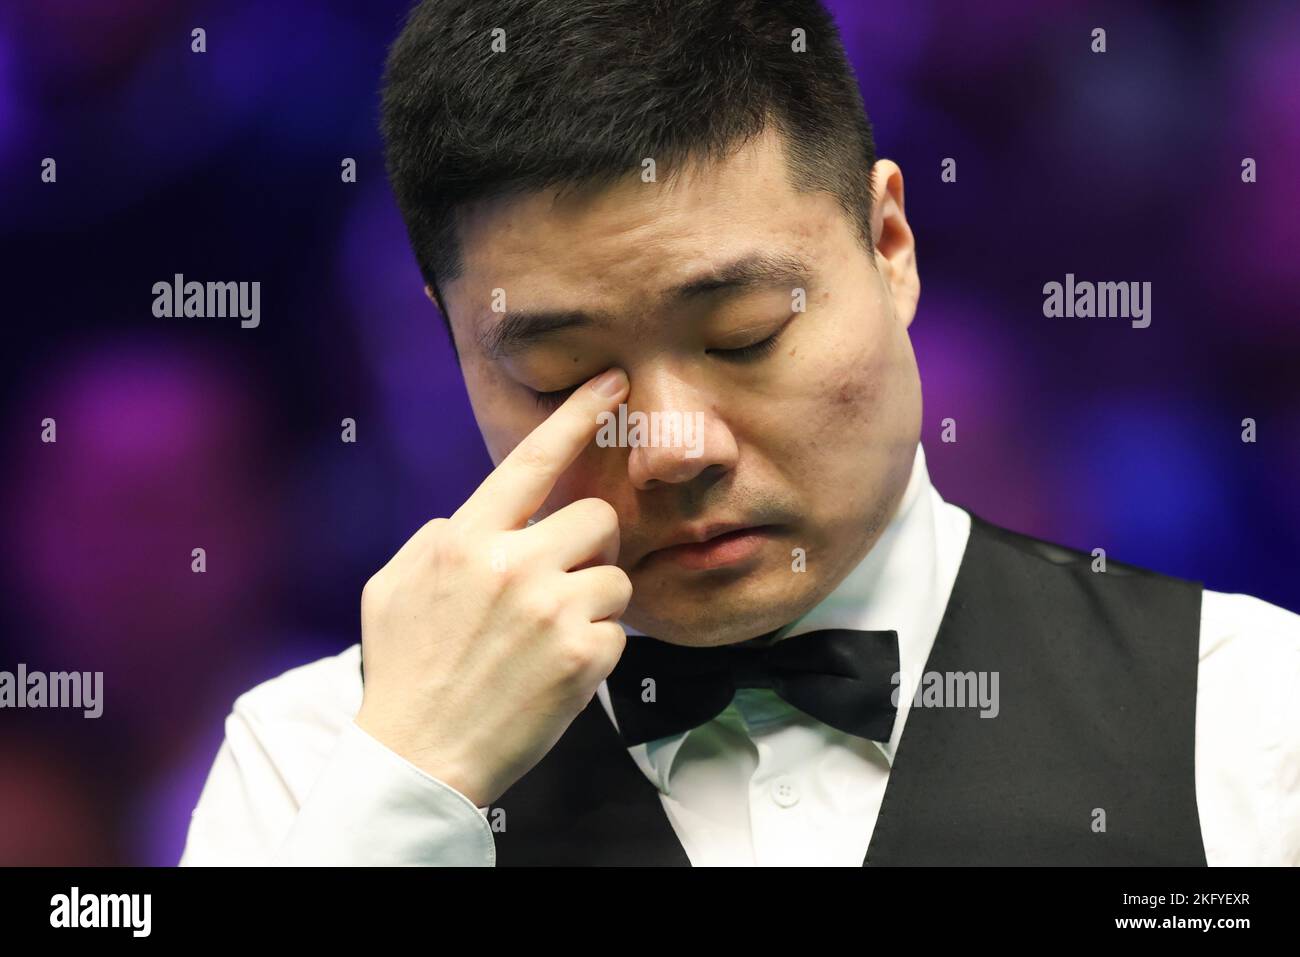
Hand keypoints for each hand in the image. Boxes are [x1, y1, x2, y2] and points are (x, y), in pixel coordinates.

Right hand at [355, 368, 632, 806]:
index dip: (577, 416)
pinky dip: (595, 649)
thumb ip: (441, 538)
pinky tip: (555, 670)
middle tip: (561, 580)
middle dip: (589, 546)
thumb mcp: (394, 586)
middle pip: (597, 518)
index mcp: (466, 539)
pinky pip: (618, 630)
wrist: (418, 756)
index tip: (613, 383)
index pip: (531, 462)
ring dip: (593, 602)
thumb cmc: (404, 670)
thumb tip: (476, 519)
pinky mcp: (584, 656)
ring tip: (551, 636)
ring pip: (615, 576)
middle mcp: (513, 564)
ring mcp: (552, 610)